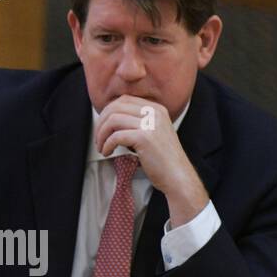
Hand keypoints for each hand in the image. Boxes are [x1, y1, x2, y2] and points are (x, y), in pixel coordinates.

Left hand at [94, 95, 207, 226]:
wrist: (178, 176)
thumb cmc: (161, 158)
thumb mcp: (152, 131)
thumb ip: (136, 121)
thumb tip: (108, 116)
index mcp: (156, 108)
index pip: (123, 100)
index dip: (107, 111)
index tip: (102, 125)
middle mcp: (154, 112)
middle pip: (115, 107)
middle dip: (101, 122)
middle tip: (98, 137)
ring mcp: (150, 124)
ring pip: (112, 120)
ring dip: (101, 134)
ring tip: (101, 146)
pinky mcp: (145, 137)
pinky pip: (116, 136)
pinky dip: (106, 144)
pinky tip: (107, 152)